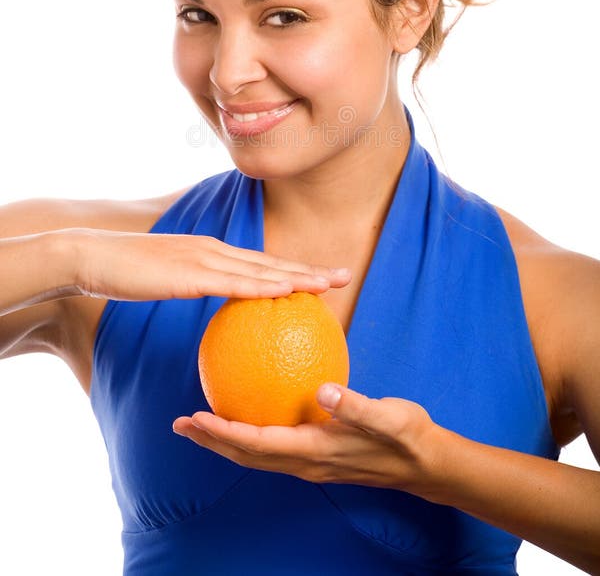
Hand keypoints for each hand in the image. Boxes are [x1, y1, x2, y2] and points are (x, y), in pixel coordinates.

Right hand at [58, 227, 350, 301]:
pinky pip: (234, 283)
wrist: (90, 256)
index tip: (322, 275)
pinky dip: (264, 286)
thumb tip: (206, 306)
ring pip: (261, 270)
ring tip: (329, 283)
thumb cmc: (124, 272)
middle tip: (344, 275)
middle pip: (271, 262)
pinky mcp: (189, 274)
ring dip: (298, 276)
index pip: (261, 263)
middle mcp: (214, 251)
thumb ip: (189, 287)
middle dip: (309, 269)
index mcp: (210, 252)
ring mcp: (203, 260)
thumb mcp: (164, 279)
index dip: (294, 268)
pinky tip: (287, 291)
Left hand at [173, 384, 438, 494]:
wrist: (424, 462)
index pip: (258, 444)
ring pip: (256, 455)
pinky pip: (272, 447)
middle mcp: (305, 462)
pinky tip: (246, 412)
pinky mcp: (316, 455)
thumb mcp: (387, 416)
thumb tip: (325, 391)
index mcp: (315, 451)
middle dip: (211, 441)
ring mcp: (310, 462)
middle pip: (246, 455)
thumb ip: (356, 406)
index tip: (195, 416)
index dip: (224, 432)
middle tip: (179, 423)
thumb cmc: (407, 435)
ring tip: (198, 423)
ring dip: (224, 441)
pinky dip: (249, 436)